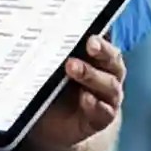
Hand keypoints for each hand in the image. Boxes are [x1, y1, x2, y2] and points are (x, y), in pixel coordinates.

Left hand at [28, 35, 124, 150]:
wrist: (52, 125)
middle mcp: (108, 75)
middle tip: (89, 44)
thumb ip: (52, 51)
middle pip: (112, 60)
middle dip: (102, 51)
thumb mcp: (51, 67)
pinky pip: (104, 112)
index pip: (105, 43)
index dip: (101, 37)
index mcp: (99, 58)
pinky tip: (84, 97)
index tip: (90, 33)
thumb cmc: (54, 86)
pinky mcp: (101, 119)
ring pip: (109, 85)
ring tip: (72, 67)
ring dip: (91, 75)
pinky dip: (94, 104)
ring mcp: (107, 98)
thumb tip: (37, 26)